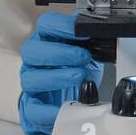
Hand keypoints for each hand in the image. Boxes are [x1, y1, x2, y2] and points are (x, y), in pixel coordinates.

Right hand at [18, 12, 101, 134]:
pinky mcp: (33, 106)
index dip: (62, 25)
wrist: (72, 96)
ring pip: (31, 79)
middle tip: (83, 56)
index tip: (82, 31)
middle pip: (32, 50)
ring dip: (57, 77)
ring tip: (80, 76)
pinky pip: (33, 109)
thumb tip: (104, 26)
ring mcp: (32, 83)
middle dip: (60, 52)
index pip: (46, 25)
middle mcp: (35, 60)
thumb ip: (92, 36)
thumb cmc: (76, 68)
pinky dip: (49, 109)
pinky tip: (66, 106)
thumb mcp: (88, 49)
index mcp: (47, 40)